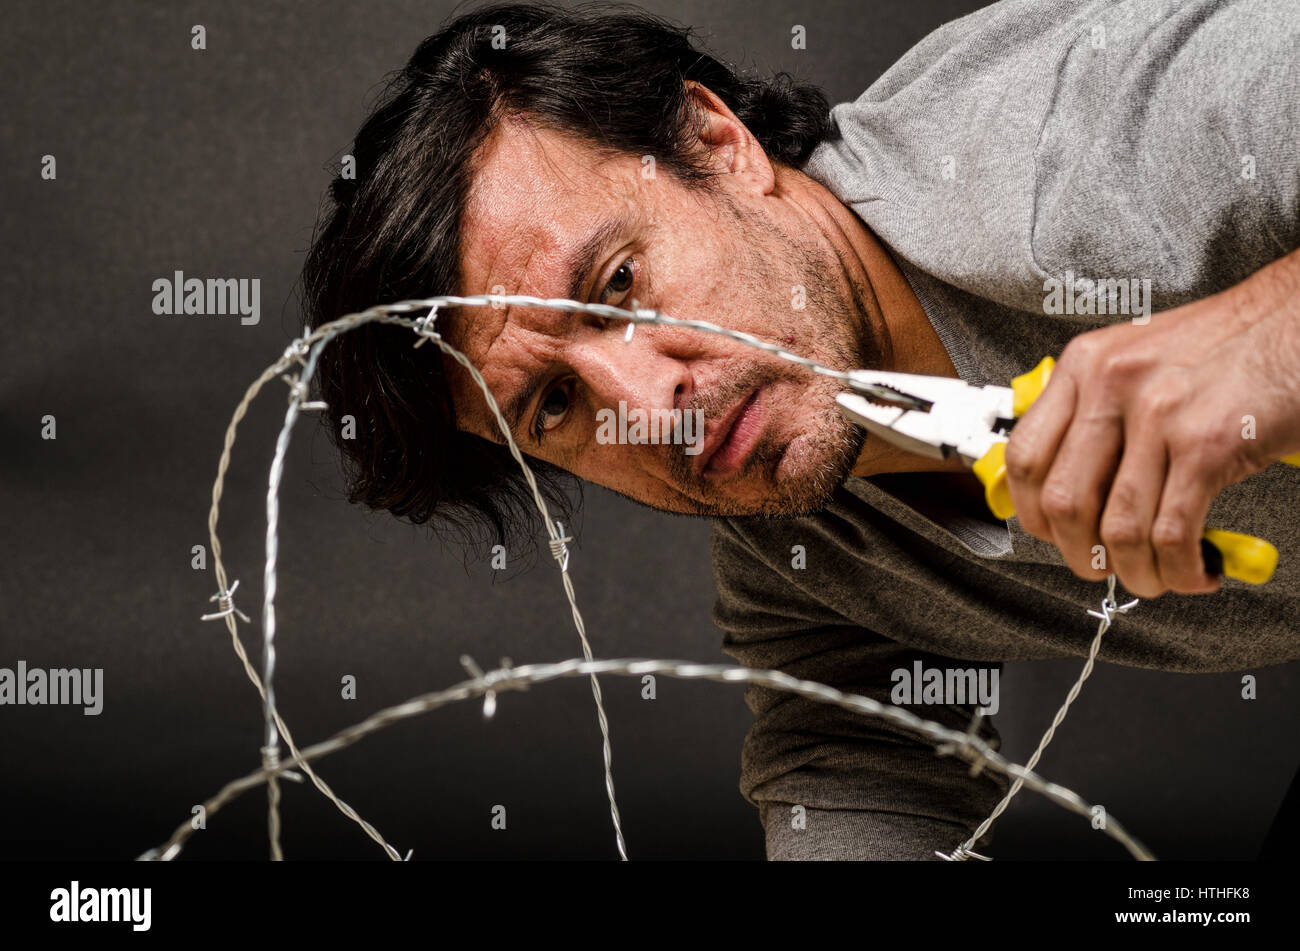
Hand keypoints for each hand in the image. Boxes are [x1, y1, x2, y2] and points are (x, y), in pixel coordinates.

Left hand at [1003, 253, 1299, 596]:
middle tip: (1103, 567)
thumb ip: (1098, 411)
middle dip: (1081, 554)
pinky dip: (1179, 568)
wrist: (1298, 321)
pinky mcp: (1206, 445)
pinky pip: (1171, 532)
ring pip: (1118, 528)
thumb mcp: (1138, 360)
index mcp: (1085, 366)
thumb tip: (1076, 482)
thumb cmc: (1228, 344)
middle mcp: (1111, 386)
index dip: (1033, 514)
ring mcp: (1157, 415)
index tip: (1053, 535)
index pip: (1025, 457)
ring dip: (1136, 571)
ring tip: (1157, 577)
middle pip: (1064, 502)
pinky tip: (1196, 570)